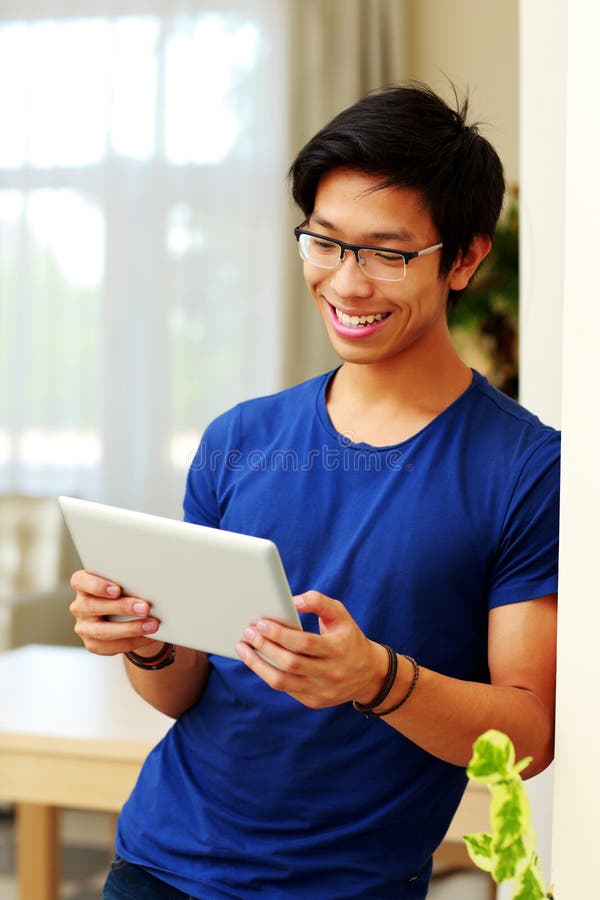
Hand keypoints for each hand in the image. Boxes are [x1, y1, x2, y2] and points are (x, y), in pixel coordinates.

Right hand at [69, 569, 160, 655]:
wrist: (124, 615)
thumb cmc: (124, 591)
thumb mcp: (123, 582)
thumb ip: (127, 581)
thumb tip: (150, 584)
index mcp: (82, 584)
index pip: (80, 581)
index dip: (97, 586)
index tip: (117, 590)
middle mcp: (79, 606)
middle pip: (94, 607)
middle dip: (122, 608)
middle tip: (145, 608)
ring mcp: (83, 627)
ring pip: (102, 631)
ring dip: (130, 628)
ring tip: (152, 625)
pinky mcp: (92, 644)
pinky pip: (110, 646)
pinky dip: (133, 641)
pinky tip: (149, 636)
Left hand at [235, 590, 388, 708]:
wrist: (369, 674)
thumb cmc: (349, 638)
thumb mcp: (340, 615)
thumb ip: (318, 602)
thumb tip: (292, 601)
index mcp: (338, 649)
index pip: (304, 643)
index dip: (280, 634)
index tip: (261, 623)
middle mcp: (330, 673)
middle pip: (290, 663)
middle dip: (265, 647)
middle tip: (248, 633)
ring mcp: (321, 690)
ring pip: (282, 681)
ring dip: (258, 664)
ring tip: (243, 648)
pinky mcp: (313, 701)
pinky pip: (285, 689)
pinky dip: (267, 673)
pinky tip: (256, 660)